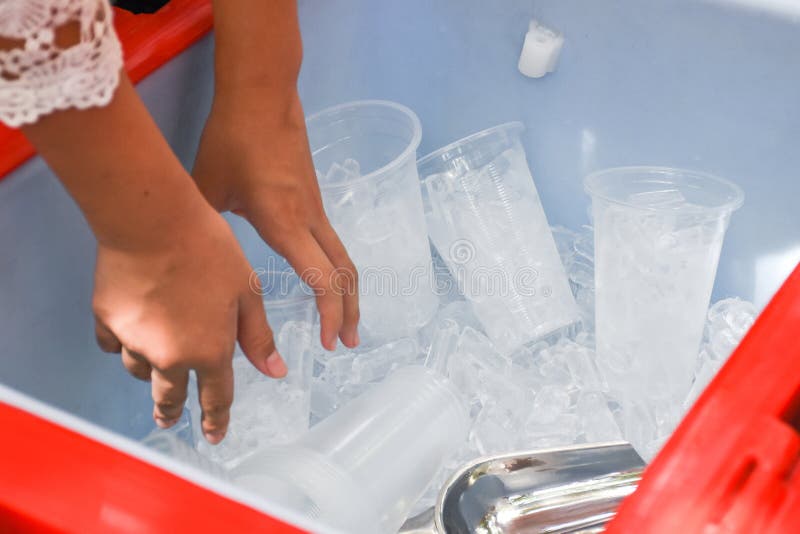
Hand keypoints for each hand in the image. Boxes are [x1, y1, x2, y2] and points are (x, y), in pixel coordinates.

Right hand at [92, 200, 286, 443]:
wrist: (154, 220)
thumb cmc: (209, 249)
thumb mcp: (247, 292)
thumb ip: (258, 336)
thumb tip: (275, 370)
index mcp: (209, 350)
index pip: (216, 397)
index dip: (216, 419)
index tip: (215, 435)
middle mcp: (169, 355)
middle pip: (170, 397)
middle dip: (173, 411)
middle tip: (170, 419)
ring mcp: (133, 340)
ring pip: (139, 371)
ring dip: (151, 372)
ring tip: (157, 363)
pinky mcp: (106, 320)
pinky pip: (113, 345)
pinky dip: (123, 343)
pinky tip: (132, 331)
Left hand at [193, 90, 359, 350]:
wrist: (263, 95)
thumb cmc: (233, 139)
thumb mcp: (209, 188)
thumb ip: (203, 229)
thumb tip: (188, 261)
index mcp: (286, 223)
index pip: (322, 278)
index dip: (330, 314)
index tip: (327, 343)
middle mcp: (310, 219)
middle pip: (346, 272)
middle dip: (349, 311)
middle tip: (347, 343)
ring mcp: (316, 207)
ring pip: (343, 258)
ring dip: (348, 292)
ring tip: (344, 321)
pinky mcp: (312, 198)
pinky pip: (332, 243)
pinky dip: (336, 271)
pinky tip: (323, 281)